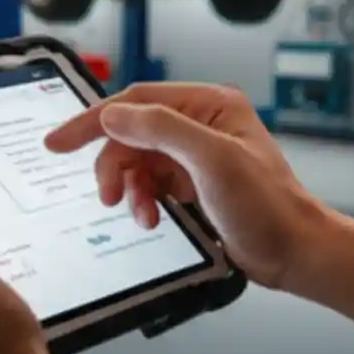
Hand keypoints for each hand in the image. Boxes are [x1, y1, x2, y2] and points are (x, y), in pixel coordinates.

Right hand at [45, 83, 325, 289]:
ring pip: (137, 162)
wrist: (294, 252)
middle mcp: (200, 123)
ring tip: (142, 214)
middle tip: (106, 195)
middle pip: (131, 134)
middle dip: (115, 165)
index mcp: (208, 104)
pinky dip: (143, 202)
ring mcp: (195, 155)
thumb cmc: (268, 205)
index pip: (137, 100)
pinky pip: (149, 185)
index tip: (58, 141)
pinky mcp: (193, 184)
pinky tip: (153, 219)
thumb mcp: (212, 160)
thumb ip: (161, 130)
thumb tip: (114, 115)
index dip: (94, 120)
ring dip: (130, 189)